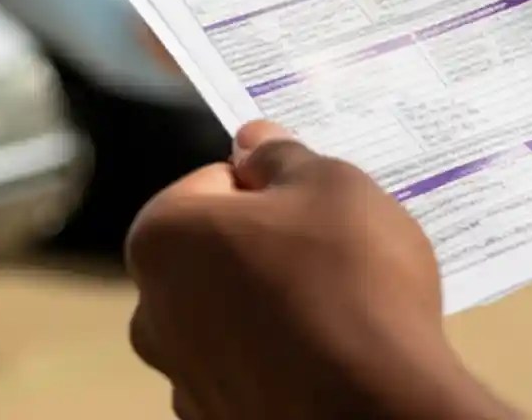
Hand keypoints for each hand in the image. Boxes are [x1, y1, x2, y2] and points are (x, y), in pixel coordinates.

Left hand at [126, 122, 518, 419]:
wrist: (380, 408)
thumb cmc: (351, 283)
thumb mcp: (332, 185)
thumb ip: (281, 155)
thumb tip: (252, 140)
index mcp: (162, 236)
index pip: (214, 180)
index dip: (271, 185)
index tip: (314, 204)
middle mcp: (152, 310)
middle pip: (214, 251)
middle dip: (265, 246)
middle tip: (332, 253)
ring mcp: (182, 376)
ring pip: (230, 314)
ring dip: (271, 304)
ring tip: (339, 310)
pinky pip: (250, 369)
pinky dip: (280, 359)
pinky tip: (330, 357)